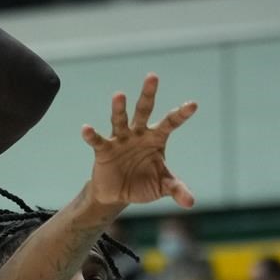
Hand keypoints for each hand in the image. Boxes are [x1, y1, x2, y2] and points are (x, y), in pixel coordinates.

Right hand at [81, 74, 196, 209]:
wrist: (117, 194)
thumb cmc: (143, 184)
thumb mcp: (162, 186)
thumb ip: (177, 190)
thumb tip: (190, 203)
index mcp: (156, 138)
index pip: (170, 122)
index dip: (181, 114)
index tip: (193, 105)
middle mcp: (138, 134)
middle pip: (144, 110)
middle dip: (148, 94)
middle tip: (152, 76)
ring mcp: (120, 139)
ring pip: (120, 120)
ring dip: (119, 109)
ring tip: (119, 95)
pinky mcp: (104, 150)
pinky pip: (98, 140)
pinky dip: (92, 135)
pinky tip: (86, 129)